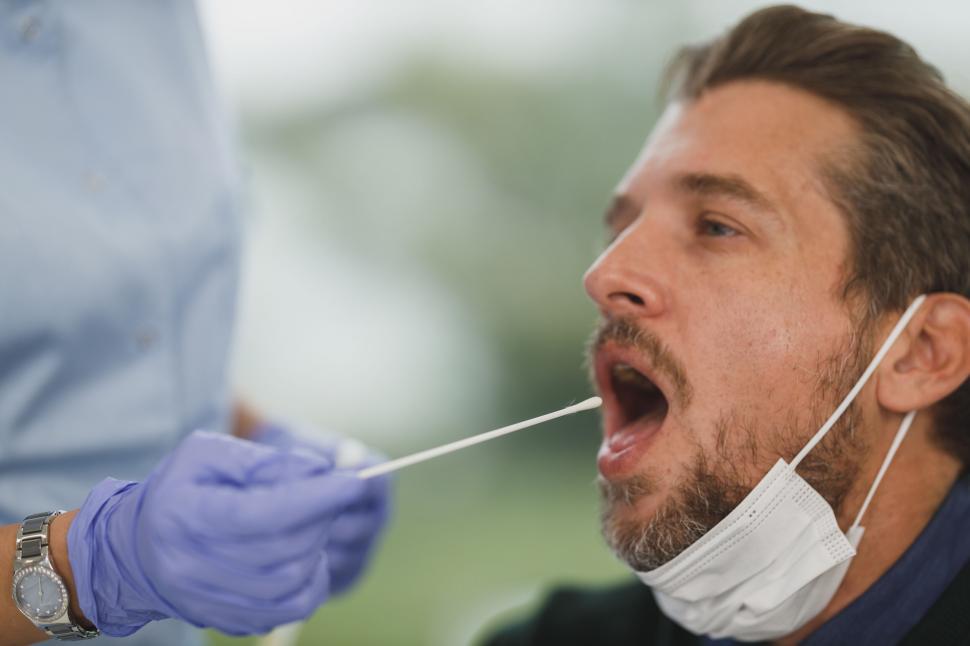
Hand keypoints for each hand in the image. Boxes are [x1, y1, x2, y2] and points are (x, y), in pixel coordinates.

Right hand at [67, 431, 387, 635]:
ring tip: (312, 522)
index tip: (352, 481)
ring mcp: (210, 601)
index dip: (316, 498)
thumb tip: (320, 471)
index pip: (264, 514)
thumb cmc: (180, 488)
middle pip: (284, 549)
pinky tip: (305, 555)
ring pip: (292, 583)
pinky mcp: (228, 620)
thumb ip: (264, 460)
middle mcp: (194, 567)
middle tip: (332, 494)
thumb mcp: (208, 453)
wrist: (137, 548)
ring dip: (319, 547)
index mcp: (187, 516)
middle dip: (323, 517)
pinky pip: (289, 609)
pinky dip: (312, 581)